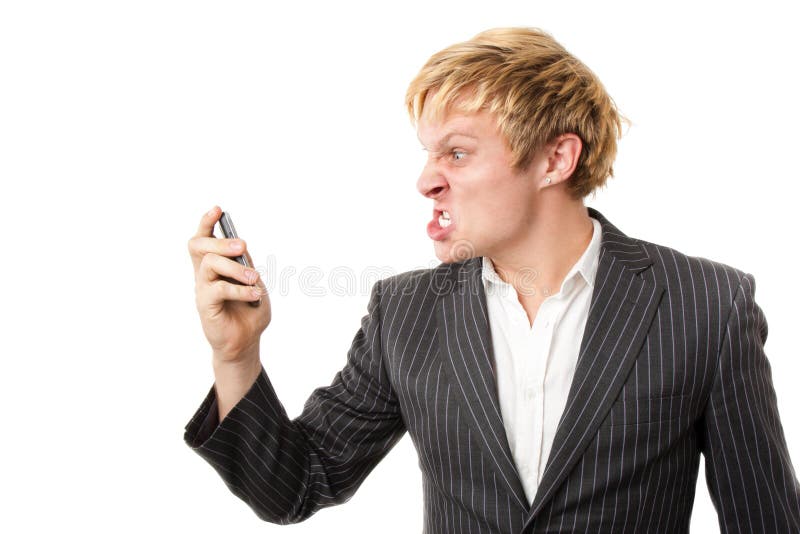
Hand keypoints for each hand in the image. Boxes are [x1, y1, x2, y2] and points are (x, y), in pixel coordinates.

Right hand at [188, 206, 270, 363]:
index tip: (218, 210)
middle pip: (199, 246)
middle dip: (221, 241)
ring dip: (235, 268)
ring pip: (209, 263)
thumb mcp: (254, 283)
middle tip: (242, 246)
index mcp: (214, 266)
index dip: (206, 223)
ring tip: (253, 278)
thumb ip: (246, 266)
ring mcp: (203, 289)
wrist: (245, 341)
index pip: (203, 239)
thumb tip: (241, 250)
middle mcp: (204, 274)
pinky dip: (239, 289)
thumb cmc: (249, 311)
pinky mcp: (205, 305)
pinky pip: (218, 289)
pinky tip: (254, 295)